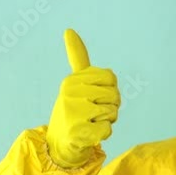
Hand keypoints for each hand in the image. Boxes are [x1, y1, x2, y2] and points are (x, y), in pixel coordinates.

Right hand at [45, 29, 120, 167]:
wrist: (60, 144)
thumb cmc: (75, 110)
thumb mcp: (76, 83)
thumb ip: (78, 58)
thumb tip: (69, 29)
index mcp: (73, 79)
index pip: (110, 77)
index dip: (109, 89)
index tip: (95, 96)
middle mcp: (70, 92)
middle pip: (115, 95)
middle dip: (110, 107)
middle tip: (93, 114)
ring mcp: (74, 112)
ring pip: (113, 112)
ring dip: (106, 121)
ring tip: (89, 123)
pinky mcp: (79, 131)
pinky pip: (108, 129)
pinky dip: (103, 134)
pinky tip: (88, 134)